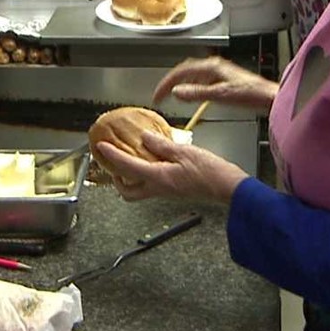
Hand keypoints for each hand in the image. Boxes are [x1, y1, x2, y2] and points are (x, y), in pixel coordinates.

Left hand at [93, 131, 248, 202]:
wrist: (228, 188)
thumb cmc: (211, 172)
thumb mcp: (184, 152)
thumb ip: (162, 145)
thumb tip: (145, 138)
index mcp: (158, 178)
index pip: (127, 167)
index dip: (111, 156)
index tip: (101, 147)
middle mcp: (159, 189)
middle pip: (127, 193)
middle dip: (116, 180)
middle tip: (112, 163)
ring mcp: (167, 192)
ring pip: (139, 191)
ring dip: (129, 178)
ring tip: (130, 160)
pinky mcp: (174, 191)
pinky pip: (152, 186)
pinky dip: (145, 175)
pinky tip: (152, 161)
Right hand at [153, 56, 278, 109]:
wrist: (269, 97)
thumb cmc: (250, 94)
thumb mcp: (220, 95)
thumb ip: (196, 93)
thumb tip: (176, 91)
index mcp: (211, 66)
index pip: (180, 71)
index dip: (166, 83)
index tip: (157, 95)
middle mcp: (214, 65)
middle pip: (185, 69)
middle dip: (171, 81)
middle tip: (161, 94)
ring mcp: (219, 71)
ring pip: (192, 73)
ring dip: (181, 83)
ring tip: (171, 94)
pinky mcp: (224, 79)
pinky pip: (201, 79)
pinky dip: (191, 86)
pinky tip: (192, 94)